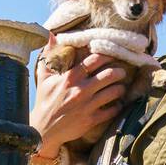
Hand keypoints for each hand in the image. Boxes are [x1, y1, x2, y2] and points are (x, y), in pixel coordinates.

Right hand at [31, 37, 126, 154]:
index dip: (106, 56)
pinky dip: (117, 106)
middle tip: (122, 72)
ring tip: (121, 87)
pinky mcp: (91, 119)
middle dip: (119, 71)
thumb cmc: (45, 101)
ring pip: (113, 92)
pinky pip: (111, 111)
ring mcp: (87, 105)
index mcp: (70, 77)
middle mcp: (81, 90)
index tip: (112, 55)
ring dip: (120, 88)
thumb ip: (49, 55)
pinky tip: (117, 104)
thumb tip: (51, 36)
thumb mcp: (43, 77)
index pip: (94, 60)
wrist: (44, 129)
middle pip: (109, 75)